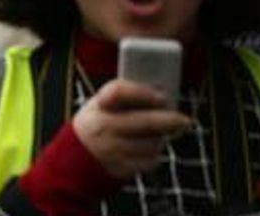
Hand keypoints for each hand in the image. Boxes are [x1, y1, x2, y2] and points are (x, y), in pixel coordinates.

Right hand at [69, 78, 192, 179]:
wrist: (73, 159)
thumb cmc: (98, 125)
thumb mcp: (103, 106)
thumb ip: (128, 100)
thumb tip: (164, 98)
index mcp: (99, 105)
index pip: (119, 92)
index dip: (143, 93)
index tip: (162, 97)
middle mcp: (102, 125)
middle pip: (144, 121)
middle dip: (170, 121)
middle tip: (185, 121)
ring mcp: (110, 148)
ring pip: (151, 143)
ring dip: (159, 140)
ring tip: (153, 137)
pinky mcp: (119, 168)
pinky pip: (149, 161)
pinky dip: (152, 156)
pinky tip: (143, 151)